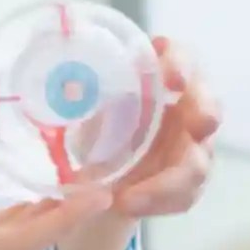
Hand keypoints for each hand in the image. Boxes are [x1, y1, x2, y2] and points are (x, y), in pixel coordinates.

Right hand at [0, 161, 111, 249]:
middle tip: (97, 180)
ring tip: (69, 186)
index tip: (102, 195)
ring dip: (43, 220)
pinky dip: (14, 224)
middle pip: (28, 245)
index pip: (26, 239)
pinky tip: (19, 205)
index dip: (67, 218)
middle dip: (66, 216)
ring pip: (12, 247)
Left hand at [55, 36, 221, 249]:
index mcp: (160, 76)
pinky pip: (183, 195)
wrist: (96, 169)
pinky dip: (156, 202)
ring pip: (197, 162)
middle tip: (196, 126)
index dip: (180, 65)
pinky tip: (129, 205)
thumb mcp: (81, 99)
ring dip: (167, 181)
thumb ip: (73, 80)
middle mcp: (184, 108)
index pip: (181, 58)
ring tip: (128, 198)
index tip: (170, 79)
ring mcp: (190, 147)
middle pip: (207, 106)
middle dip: (204, 114)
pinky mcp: (186, 182)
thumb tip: (42, 44)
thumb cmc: (94, 120)